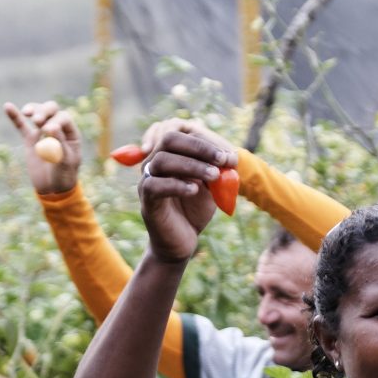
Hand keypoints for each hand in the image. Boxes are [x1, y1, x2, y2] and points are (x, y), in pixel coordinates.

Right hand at [4, 100, 80, 196]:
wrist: (52, 189)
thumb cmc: (64, 176)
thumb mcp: (65, 161)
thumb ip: (59, 144)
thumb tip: (50, 127)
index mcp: (71, 133)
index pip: (63, 118)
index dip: (56, 121)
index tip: (48, 131)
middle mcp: (58, 128)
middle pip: (51, 111)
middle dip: (43, 112)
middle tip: (37, 121)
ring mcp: (43, 132)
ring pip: (38, 113)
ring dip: (33, 110)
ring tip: (27, 113)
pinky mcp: (30, 139)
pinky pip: (22, 126)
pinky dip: (15, 116)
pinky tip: (7, 106)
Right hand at [136, 118, 232, 265]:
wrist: (181, 242)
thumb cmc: (194, 210)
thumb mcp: (210, 187)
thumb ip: (216, 171)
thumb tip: (228, 158)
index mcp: (170, 155)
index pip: (184, 134)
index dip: (208, 142)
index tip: (230, 157)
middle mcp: (155, 163)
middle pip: (169, 139)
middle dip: (199, 147)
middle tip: (222, 160)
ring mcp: (147, 181)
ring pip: (162, 160)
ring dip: (192, 165)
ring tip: (214, 176)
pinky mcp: (146, 201)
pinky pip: (155, 186)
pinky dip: (177, 185)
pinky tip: (195, 190)